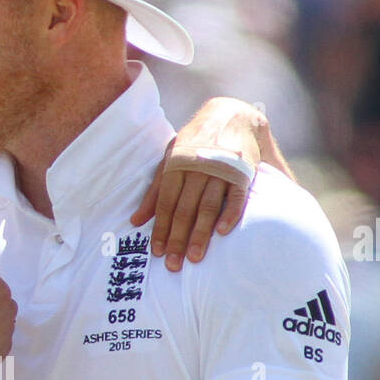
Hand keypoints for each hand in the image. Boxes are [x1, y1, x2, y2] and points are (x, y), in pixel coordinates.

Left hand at [131, 97, 271, 268]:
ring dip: (200, 233)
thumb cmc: (195, 143)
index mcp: (176, 165)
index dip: (161, 228)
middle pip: (184, 208)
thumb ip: (155, 190)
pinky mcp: (244, 170)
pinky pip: (237, 195)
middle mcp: (197, 167)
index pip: (166, 203)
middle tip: (174, 265)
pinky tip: (223, 232)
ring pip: (208, 205)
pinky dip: (230, 213)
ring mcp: (221, 168)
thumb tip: (136, 221)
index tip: (158, 252)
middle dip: (178, 238)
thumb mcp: (170, 158)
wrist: (232, 114)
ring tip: (195, 257)